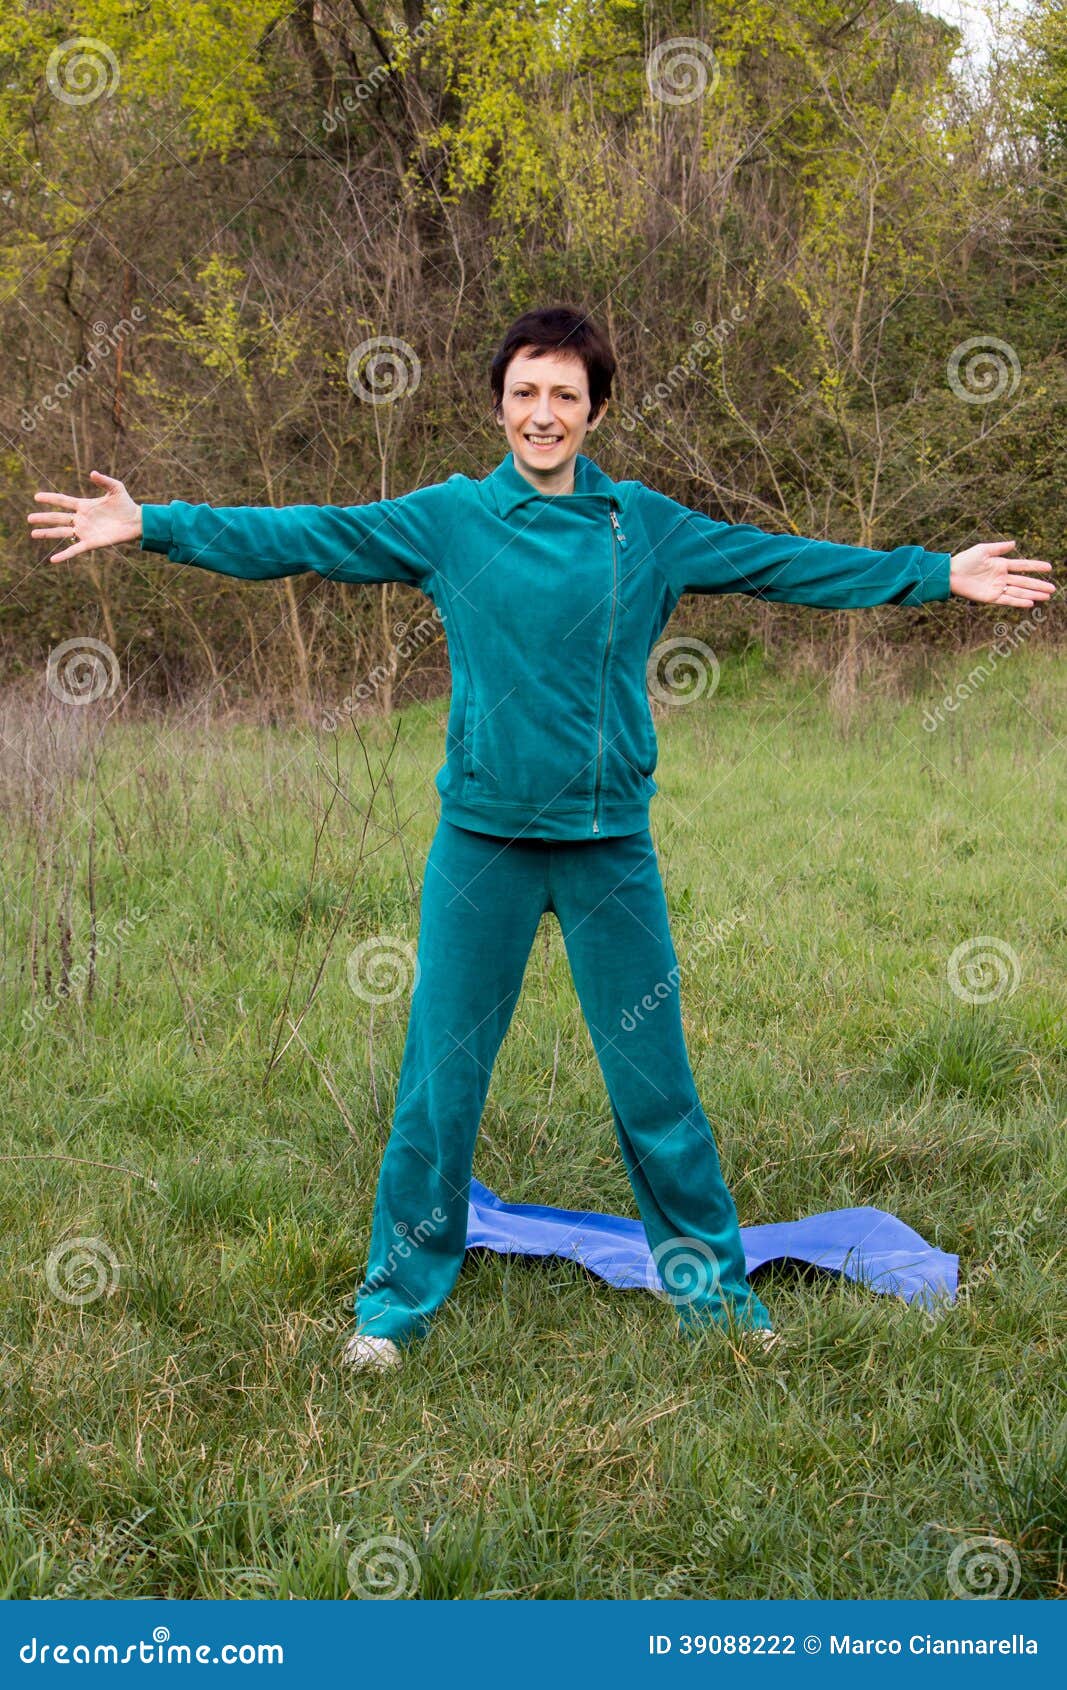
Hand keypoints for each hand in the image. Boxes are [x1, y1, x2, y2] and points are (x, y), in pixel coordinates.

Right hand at [27, 470, 141, 560]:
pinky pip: (74, 549)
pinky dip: (64, 555)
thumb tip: (92, 473)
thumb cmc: (126, 504)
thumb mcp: (115, 488)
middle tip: (29, 518)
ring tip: (33, 534)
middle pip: (58, 518)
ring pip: (61, 533)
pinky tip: (53, 560)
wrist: (136, 522)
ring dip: (47, 534)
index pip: (63, 501)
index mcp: (84, 505)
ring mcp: (85, 531)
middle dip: (43, 518)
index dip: (50, 498)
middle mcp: (81, 519)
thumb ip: (103, 480)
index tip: (36, 497)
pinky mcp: (91, 543)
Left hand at [949, 540, 1055, 608]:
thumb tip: (1015, 543)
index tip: (1049, 567)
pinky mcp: (991, 598)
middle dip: (1038, 585)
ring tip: (1046, 596)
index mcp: (1001, 565)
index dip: (1035, 566)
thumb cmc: (965, 560)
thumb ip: (999, 548)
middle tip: (1053, 589)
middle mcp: (1002, 577)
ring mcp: (997, 588)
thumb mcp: (983, 549)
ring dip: (1033, 594)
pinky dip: (1019, 601)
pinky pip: (1008, 600)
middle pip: (1024, 582)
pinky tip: (1030, 602)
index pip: (1022, 566)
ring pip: (1019, 592)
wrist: (951, 574)